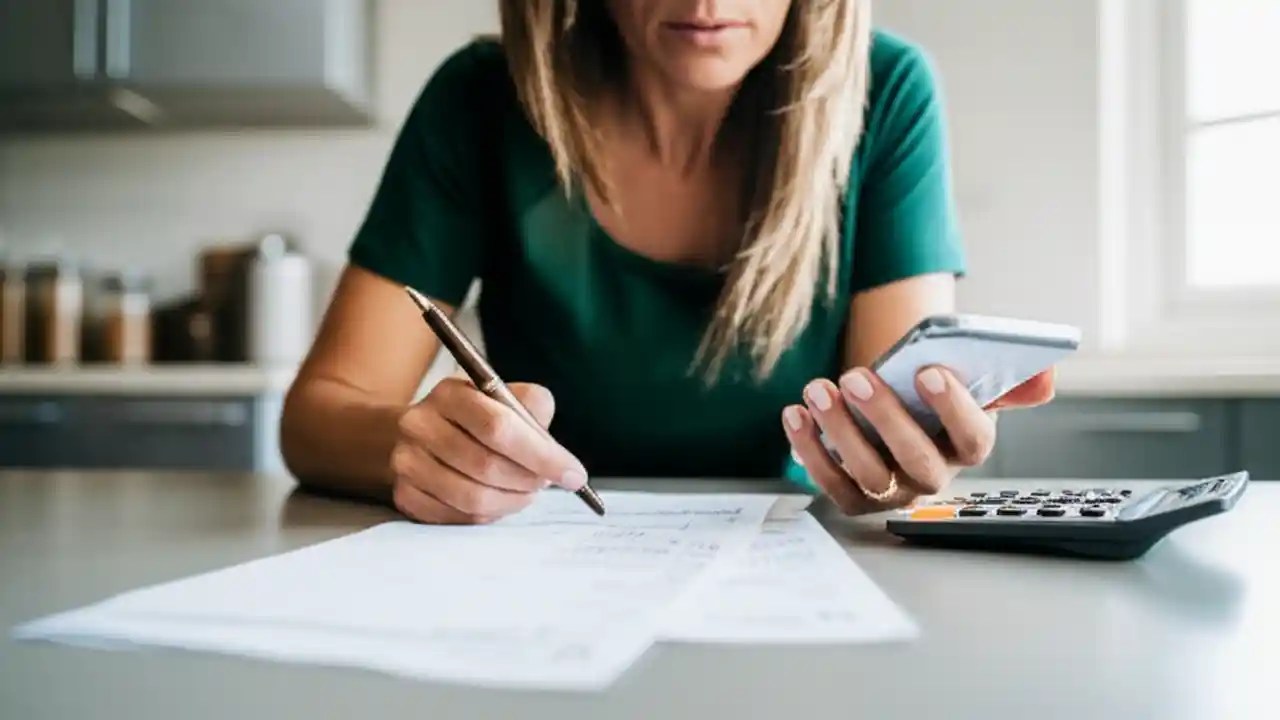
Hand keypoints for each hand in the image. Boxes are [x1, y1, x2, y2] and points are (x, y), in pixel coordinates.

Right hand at [390, 379, 587, 523]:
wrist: (422, 434)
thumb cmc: (475, 418)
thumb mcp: (504, 397)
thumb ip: (533, 409)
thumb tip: (556, 452)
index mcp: (450, 393)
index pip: (498, 427)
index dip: (540, 454)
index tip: (573, 474)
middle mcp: (420, 424)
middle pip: (485, 466)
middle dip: (528, 481)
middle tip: (546, 483)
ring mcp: (407, 462)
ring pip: (472, 498)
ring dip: (511, 502)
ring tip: (525, 493)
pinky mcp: (406, 495)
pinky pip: (458, 517)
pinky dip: (488, 515)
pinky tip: (498, 500)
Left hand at [783, 367, 1056, 514]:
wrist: (899, 407)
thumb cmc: (933, 391)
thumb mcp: (972, 377)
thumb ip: (1008, 378)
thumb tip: (1045, 378)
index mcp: (970, 444)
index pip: (974, 438)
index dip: (954, 407)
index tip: (929, 370)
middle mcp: (934, 477)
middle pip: (916, 460)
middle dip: (884, 417)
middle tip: (856, 375)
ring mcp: (893, 491)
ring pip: (867, 472)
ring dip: (839, 429)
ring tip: (818, 389)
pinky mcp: (854, 496)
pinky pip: (830, 482)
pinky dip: (809, 449)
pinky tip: (796, 414)